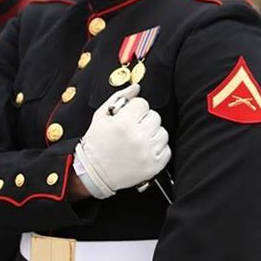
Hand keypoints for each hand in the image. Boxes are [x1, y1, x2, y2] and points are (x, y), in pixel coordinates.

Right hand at [74, 84, 170, 199]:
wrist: (93, 173)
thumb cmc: (96, 144)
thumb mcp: (101, 116)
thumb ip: (119, 98)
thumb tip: (136, 87)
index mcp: (123, 124)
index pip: (143, 103)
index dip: (135, 108)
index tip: (129, 115)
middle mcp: (138, 138)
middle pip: (155, 117)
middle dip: (145, 120)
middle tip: (134, 128)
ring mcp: (147, 153)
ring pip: (163, 133)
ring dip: (153, 134)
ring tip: (140, 139)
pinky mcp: (153, 166)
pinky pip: (167, 150)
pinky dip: (158, 149)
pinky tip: (145, 149)